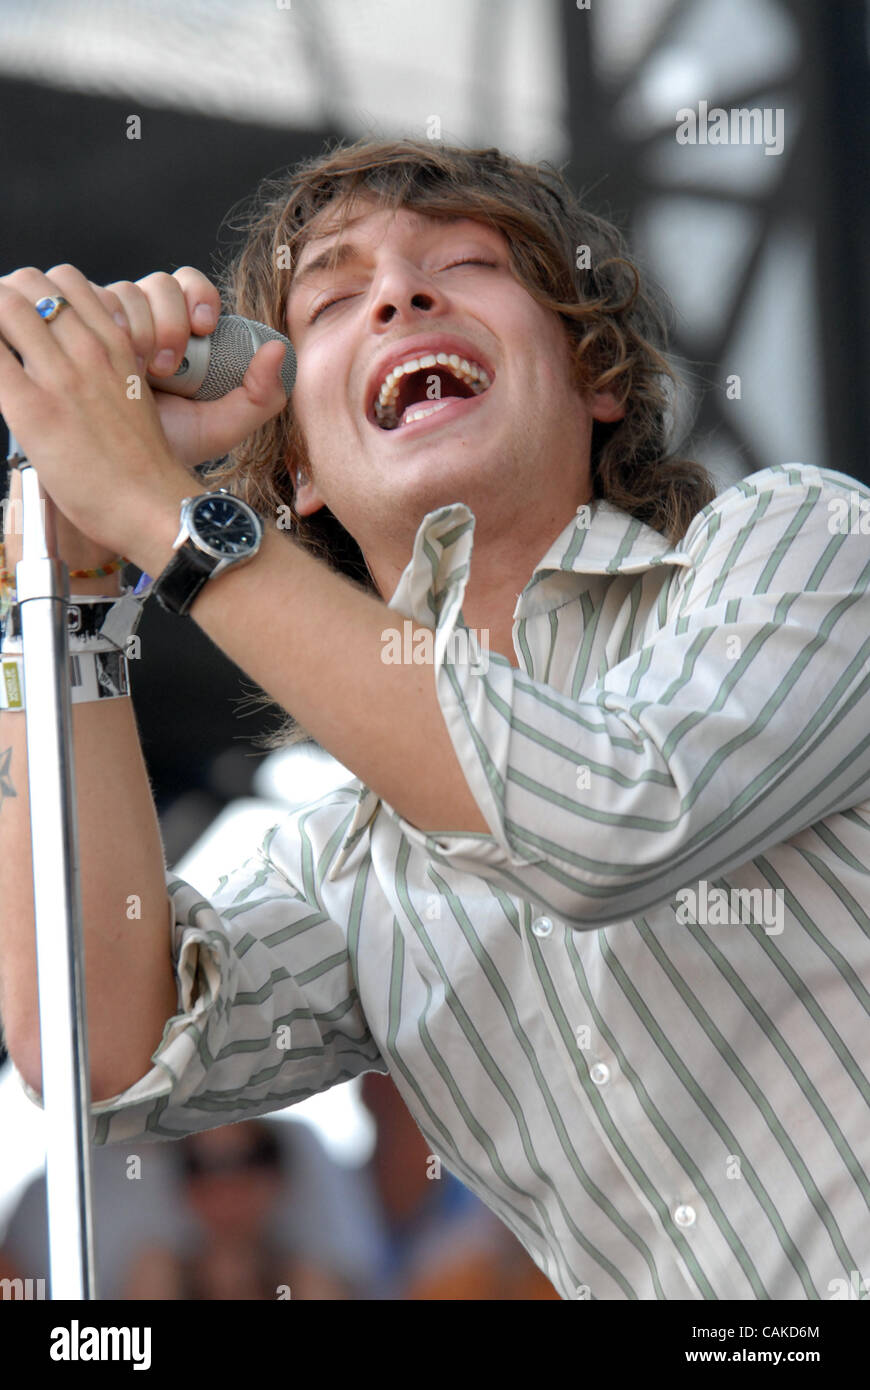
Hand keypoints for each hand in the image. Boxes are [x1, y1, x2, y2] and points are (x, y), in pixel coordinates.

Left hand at [0, 263, 194, 560]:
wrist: (152, 505)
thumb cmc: (141, 467)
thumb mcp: (129, 400)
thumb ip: (98, 375)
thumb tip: (60, 371)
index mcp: (115, 347)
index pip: (66, 281)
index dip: (36, 291)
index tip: (24, 316)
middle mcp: (88, 352)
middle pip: (30, 282)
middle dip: (4, 296)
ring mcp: (60, 378)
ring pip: (8, 304)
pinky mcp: (32, 410)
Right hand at [95, 266, 289, 466]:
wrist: (126, 470)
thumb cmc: (175, 445)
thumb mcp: (226, 425)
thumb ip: (263, 395)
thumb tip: (280, 349)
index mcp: (183, 329)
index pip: (190, 285)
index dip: (198, 295)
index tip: (204, 326)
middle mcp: (146, 318)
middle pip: (158, 284)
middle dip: (169, 316)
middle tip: (171, 363)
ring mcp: (109, 323)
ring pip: (124, 292)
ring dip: (137, 325)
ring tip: (142, 371)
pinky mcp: (76, 331)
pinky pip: (87, 305)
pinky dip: (103, 326)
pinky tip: (114, 361)